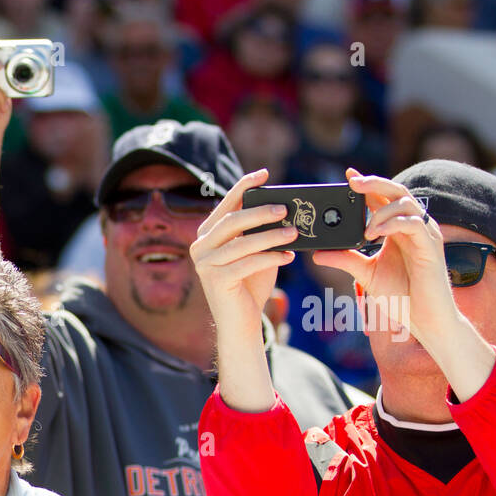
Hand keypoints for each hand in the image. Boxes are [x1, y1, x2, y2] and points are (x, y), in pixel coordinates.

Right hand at [190, 167, 297, 337]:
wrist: (241, 322)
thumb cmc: (250, 284)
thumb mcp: (256, 251)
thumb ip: (260, 231)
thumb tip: (284, 208)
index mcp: (207, 235)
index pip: (226, 204)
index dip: (244, 185)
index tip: (264, 172)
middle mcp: (200, 247)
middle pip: (231, 221)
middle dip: (260, 211)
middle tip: (285, 209)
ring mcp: (205, 265)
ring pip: (241, 243)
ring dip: (270, 236)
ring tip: (295, 233)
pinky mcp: (216, 281)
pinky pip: (247, 264)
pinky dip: (270, 258)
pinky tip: (289, 256)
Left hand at [313, 169, 457, 346]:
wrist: (424, 320)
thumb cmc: (401, 297)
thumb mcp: (366, 275)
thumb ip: (345, 260)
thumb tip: (317, 254)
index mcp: (398, 230)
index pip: (383, 198)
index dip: (367, 185)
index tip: (347, 176)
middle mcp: (413, 227)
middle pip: (397, 191)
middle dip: (374, 183)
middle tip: (352, 181)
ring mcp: (425, 235)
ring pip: (407, 203)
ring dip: (382, 211)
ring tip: (364, 231)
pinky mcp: (431, 247)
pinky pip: (414, 224)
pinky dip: (393, 224)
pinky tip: (376, 233)